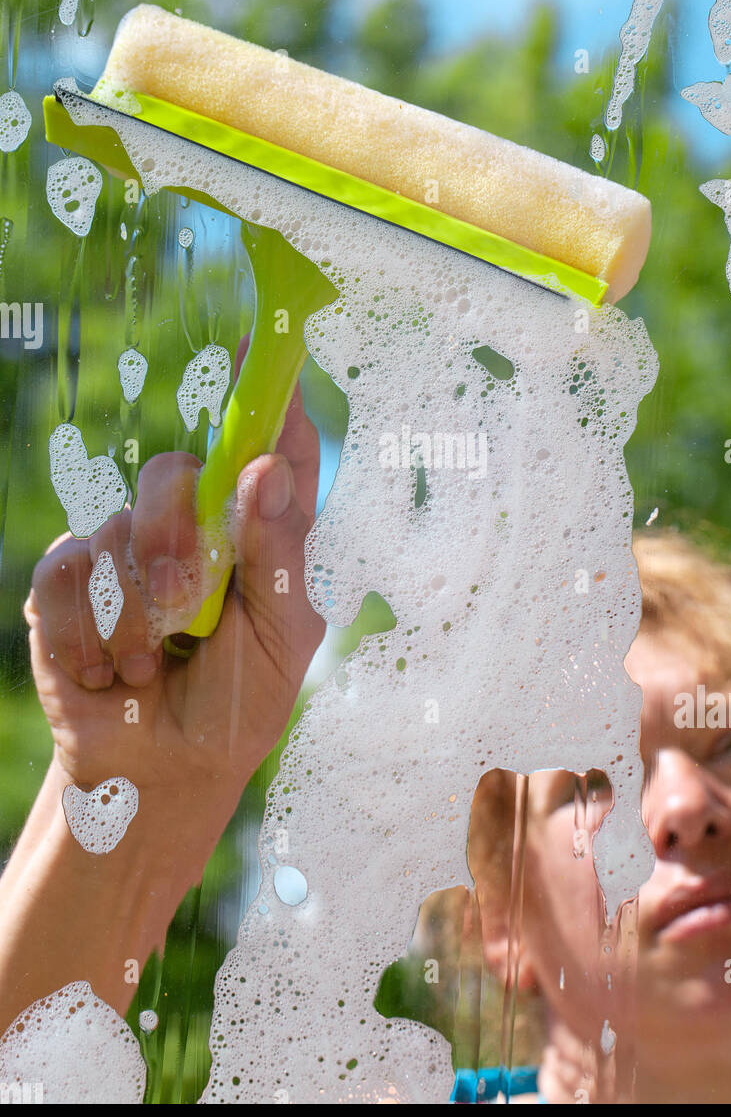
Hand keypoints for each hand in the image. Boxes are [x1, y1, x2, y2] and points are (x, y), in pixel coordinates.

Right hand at [24, 377, 323, 824]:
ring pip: (114, 529)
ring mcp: (124, 552)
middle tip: (183, 604)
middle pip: (172, 470)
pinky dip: (88, 633)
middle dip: (173, 537)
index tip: (257, 342)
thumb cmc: (238, 705)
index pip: (270, 445)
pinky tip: (108, 674)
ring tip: (152, 669)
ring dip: (136, 619)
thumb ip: (276, 556)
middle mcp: (193, 528)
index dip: (266, 390)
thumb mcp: (280, 640)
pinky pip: (64, 571)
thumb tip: (265, 465)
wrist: (159, 774)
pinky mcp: (68, 585)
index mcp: (257, 533)